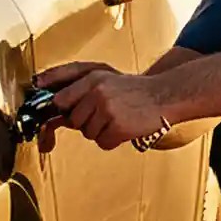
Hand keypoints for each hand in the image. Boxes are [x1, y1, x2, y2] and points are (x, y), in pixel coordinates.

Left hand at [54, 70, 172, 150]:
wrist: (164, 95)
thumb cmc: (134, 90)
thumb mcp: (105, 79)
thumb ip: (81, 90)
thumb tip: (57, 110)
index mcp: (92, 78)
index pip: (61, 99)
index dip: (62, 109)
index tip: (64, 114)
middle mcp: (97, 91)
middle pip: (73, 120)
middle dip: (85, 122)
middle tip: (103, 115)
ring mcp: (107, 109)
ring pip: (87, 133)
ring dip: (100, 131)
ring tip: (116, 119)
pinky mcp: (118, 126)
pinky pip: (102, 142)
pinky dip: (112, 140)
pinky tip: (123, 128)